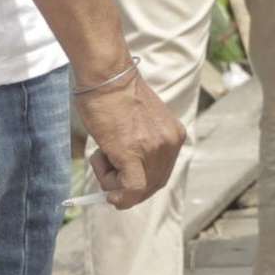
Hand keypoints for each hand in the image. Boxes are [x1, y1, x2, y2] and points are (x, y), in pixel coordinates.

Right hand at [77, 76, 186, 209]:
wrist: (107, 77)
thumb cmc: (114, 95)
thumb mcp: (140, 122)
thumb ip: (142, 145)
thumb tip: (125, 175)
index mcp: (174, 135)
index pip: (162, 173)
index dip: (141, 184)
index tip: (122, 183)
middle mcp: (170, 143)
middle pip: (152, 185)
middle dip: (126, 186)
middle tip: (105, 171)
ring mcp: (154, 150)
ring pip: (137, 188)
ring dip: (113, 181)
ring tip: (100, 154)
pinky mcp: (134, 154)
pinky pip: (131, 189)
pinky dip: (120, 197)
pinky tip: (109, 195)